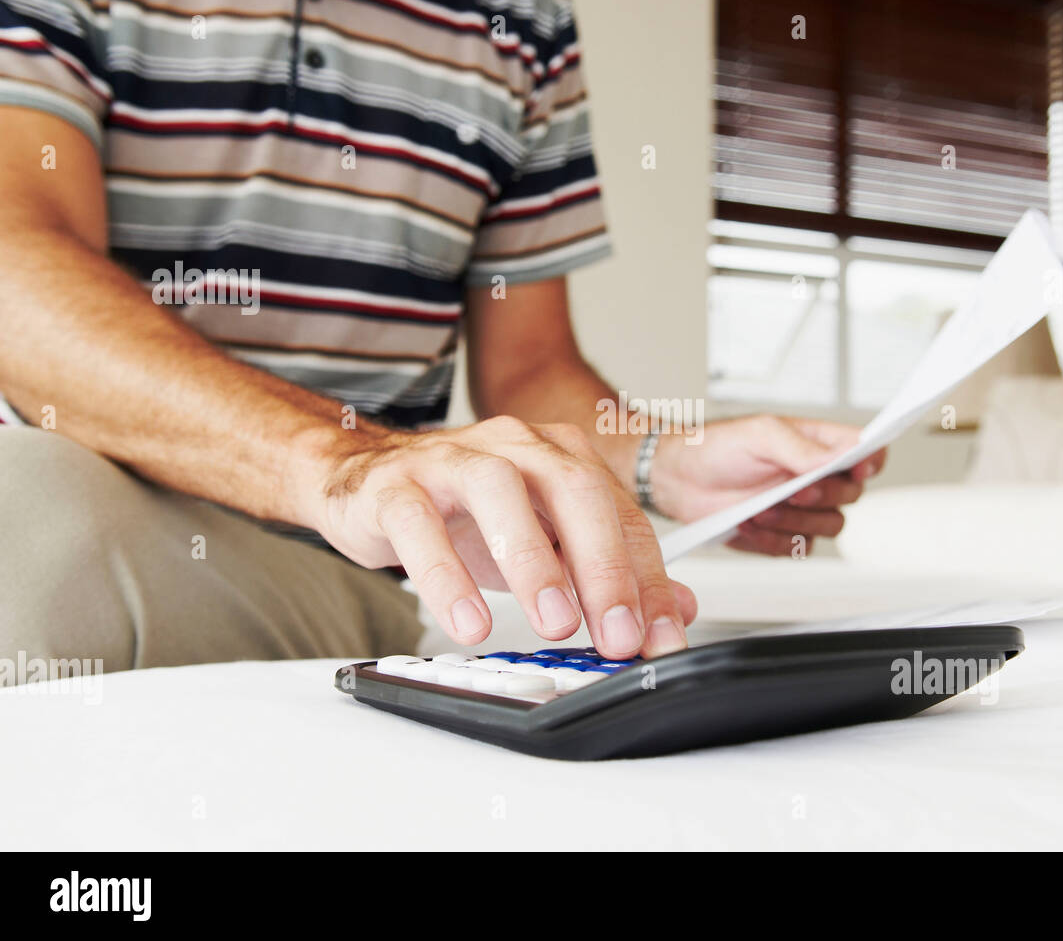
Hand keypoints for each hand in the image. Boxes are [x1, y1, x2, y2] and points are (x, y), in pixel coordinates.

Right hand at [300, 416, 696, 657]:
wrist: (367, 480)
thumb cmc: (464, 512)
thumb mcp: (545, 542)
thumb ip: (609, 572)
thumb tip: (672, 613)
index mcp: (561, 456)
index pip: (620, 514)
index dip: (645, 579)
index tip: (657, 637)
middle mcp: (514, 447)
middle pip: (574, 489)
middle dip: (603, 565)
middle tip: (616, 632)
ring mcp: (453, 460)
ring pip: (499, 493)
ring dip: (533, 562)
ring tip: (554, 624)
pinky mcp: (396, 487)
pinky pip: (422, 525)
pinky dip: (447, 576)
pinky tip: (469, 622)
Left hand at [651, 415, 885, 555]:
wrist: (678, 480)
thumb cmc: (716, 447)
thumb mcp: (759, 434)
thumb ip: (801, 447)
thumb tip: (840, 455)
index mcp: (818, 444)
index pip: (867, 451)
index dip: (871, 462)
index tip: (856, 470)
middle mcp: (815, 476)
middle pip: (852, 496)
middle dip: (821, 497)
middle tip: (792, 491)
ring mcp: (802, 508)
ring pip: (830, 527)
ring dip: (794, 520)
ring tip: (759, 507)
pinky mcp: (783, 534)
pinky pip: (797, 548)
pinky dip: (772, 538)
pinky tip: (748, 522)